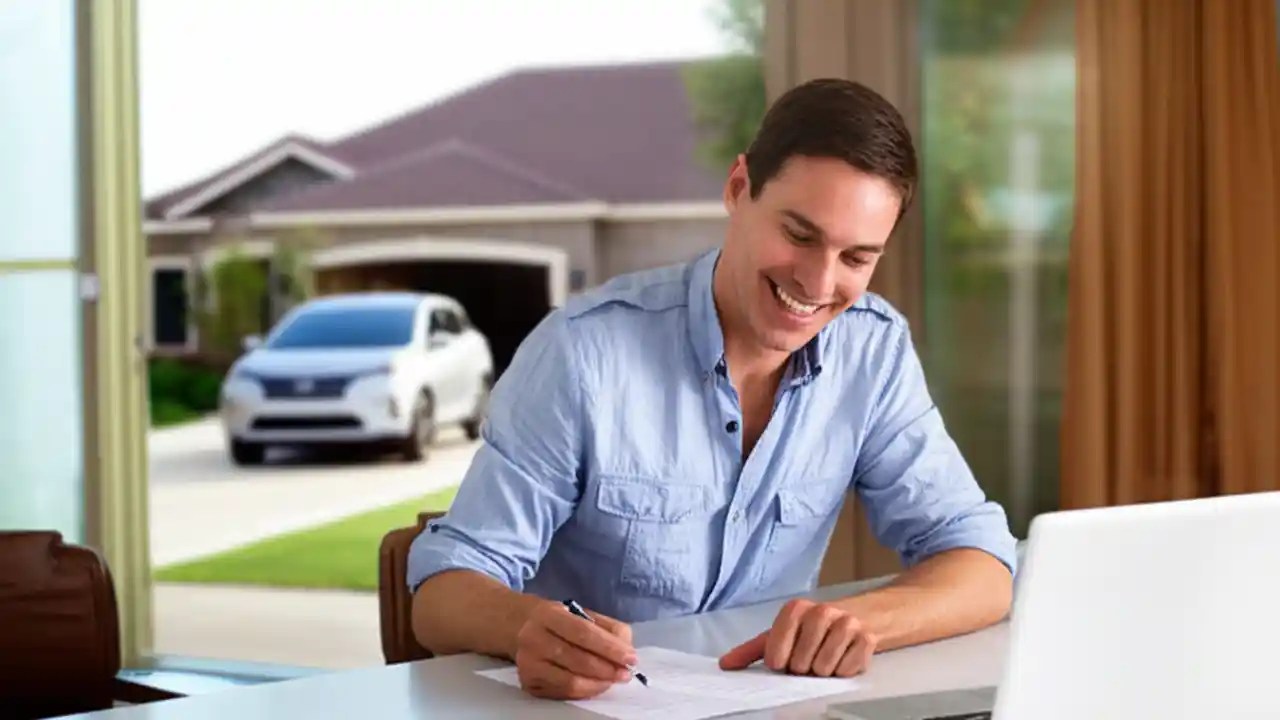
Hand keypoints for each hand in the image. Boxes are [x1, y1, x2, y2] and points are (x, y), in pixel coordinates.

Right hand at [514, 600, 636, 699]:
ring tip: (613, 679)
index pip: (583, 633)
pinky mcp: (528, 683)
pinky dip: (585, 691)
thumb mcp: (581, 613)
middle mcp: (533, 639)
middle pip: (577, 660)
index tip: (631, 658)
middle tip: (626, 673)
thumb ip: (608, 629)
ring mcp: (528, 664)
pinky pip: (563, 693)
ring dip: (598, 683)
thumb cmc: (559, 621)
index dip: (610, 648)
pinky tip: (596, 684)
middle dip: (607, 669)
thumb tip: (626, 651)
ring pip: (570, 681)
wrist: (519, 628)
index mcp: (548, 615)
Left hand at [718, 599, 877, 676]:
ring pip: (824, 667)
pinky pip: (848, 669)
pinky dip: (843, 671)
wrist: (859, 617)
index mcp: (795, 609)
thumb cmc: (812, 630)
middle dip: (804, 667)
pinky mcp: (867, 637)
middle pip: (801, 662)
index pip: (776, 650)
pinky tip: (842, 658)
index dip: (780, 662)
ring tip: (824, 658)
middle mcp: (821, 611)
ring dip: (823, 671)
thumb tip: (725, 664)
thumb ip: (752, 651)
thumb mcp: (781, 636)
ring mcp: (846, 623)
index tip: (784, 661)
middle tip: (809, 658)